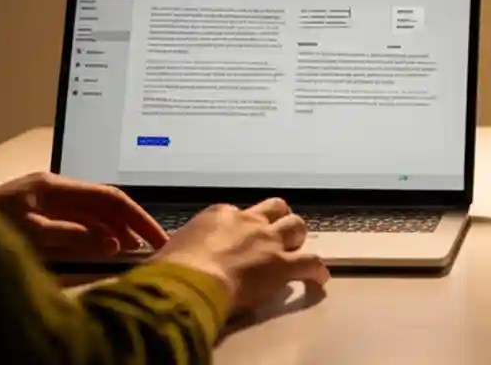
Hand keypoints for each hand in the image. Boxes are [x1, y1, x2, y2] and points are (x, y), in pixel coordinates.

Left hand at [0, 172, 168, 258]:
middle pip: (105, 203)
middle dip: (132, 223)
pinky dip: (97, 234)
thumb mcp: (30, 232)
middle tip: (154, 245)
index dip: (137, 216)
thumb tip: (110, 241)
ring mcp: (48, 201)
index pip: (109, 197)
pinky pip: (79, 222)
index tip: (155, 236)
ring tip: (134, 250)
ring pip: (94, 213)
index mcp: (55, 185)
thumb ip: (71, 235)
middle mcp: (55, 189)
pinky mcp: (41, 215)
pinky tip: (105, 248)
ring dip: (116, 230)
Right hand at [152, 198, 329, 312]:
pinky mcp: (283, 264)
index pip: (236, 214)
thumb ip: (181, 248)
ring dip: (297, 237)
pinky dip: (316, 270)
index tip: (238, 237)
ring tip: (297, 249)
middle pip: (275, 209)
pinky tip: (319, 279)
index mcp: (219, 214)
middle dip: (279, 219)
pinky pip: (310, 263)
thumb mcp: (172, 248)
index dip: (240, 225)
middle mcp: (249, 221)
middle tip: (277, 233)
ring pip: (296, 227)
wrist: (190, 282)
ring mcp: (269, 241)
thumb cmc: (172, 268)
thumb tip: (171, 259)